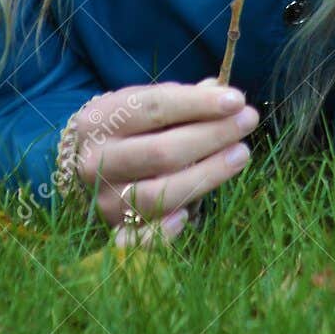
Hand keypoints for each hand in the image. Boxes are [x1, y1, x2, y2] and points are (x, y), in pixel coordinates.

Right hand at [69, 79, 258, 246]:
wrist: (86, 163)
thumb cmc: (128, 127)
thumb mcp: (143, 103)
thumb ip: (181, 98)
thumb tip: (221, 93)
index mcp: (100, 120)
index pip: (154, 108)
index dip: (198, 104)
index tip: (236, 100)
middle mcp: (96, 161)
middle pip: (162, 152)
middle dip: (212, 136)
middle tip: (248, 121)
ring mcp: (104, 199)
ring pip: (160, 194)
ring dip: (208, 175)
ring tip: (241, 154)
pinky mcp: (113, 231)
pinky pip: (142, 240)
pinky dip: (166, 231)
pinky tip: (192, 214)